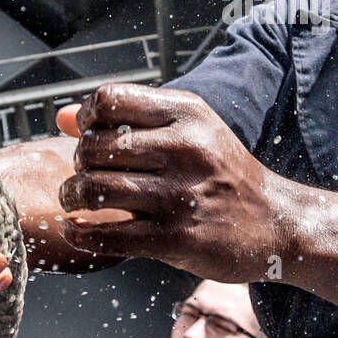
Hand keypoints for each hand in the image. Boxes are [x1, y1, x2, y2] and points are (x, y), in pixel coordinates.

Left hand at [57, 83, 292, 282]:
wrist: (275, 223)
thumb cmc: (223, 173)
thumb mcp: (188, 131)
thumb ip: (127, 120)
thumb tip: (62, 116)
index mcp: (187, 114)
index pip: (109, 99)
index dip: (87, 116)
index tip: (89, 133)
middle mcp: (184, 149)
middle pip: (94, 146)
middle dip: (79, 161)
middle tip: (87, 173)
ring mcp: (180, 195)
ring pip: (94, 189)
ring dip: (72, 198)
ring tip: (77, 201)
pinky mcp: (176, 239)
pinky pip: (106, 236)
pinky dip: (81, 235)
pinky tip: (78, 232)